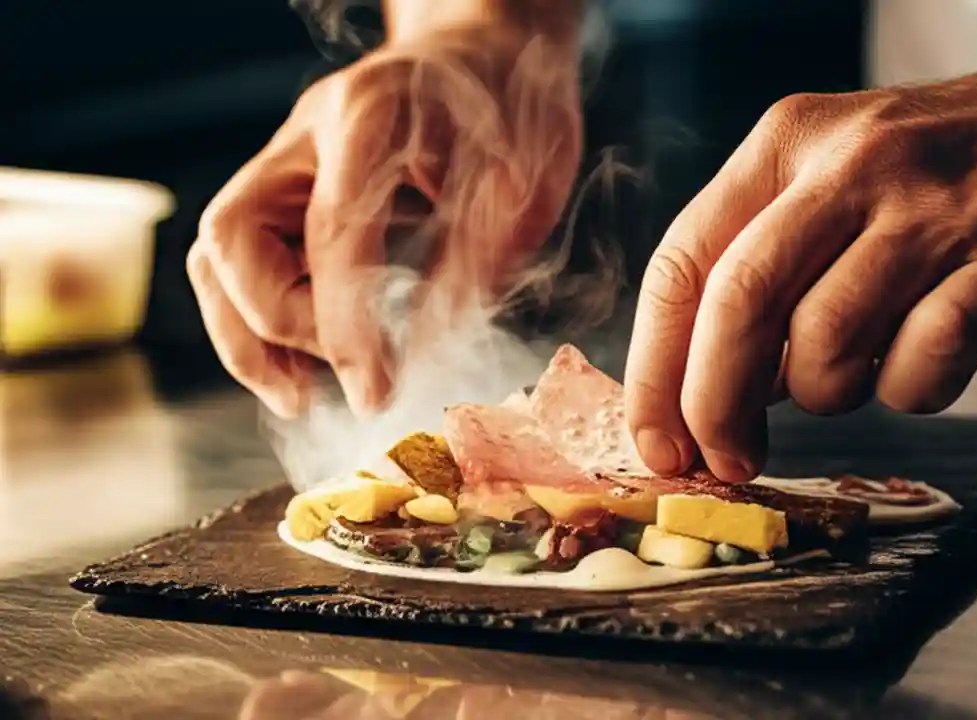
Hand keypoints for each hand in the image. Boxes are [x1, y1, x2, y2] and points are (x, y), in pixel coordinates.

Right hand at [189, 3, 581, 417]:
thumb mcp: (524, 182)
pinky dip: (260, 323)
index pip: (331, 231)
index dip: (343, 324)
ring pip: (217, 258)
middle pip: (233, 241)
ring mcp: (286, 159)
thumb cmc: (515, 109)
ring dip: (246, 339)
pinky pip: (241, 264)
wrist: (489, 47)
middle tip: (343, 385)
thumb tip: (419, 360)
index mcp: (373, 114)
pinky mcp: (284, 189)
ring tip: (299, 398)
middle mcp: (308, 134)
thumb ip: (473, 263)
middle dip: (278, 329)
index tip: (373, 393)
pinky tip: (305, 366)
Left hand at [625, 61, 976, 481]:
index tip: (654, 437)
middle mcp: (849, 168)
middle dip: (714, 404)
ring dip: (826, 393)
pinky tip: (931, 355)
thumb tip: (700, 389)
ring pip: (824, 349)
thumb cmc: (942, 174)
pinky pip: (918, 372)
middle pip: (739, 306)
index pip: (683, 263)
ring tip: (862, 367)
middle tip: (724, 458)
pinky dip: (910, 390)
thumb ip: (764, 270)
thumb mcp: (833, 181)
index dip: (654, 367)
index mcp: (787, 144)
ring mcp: (929, 214)